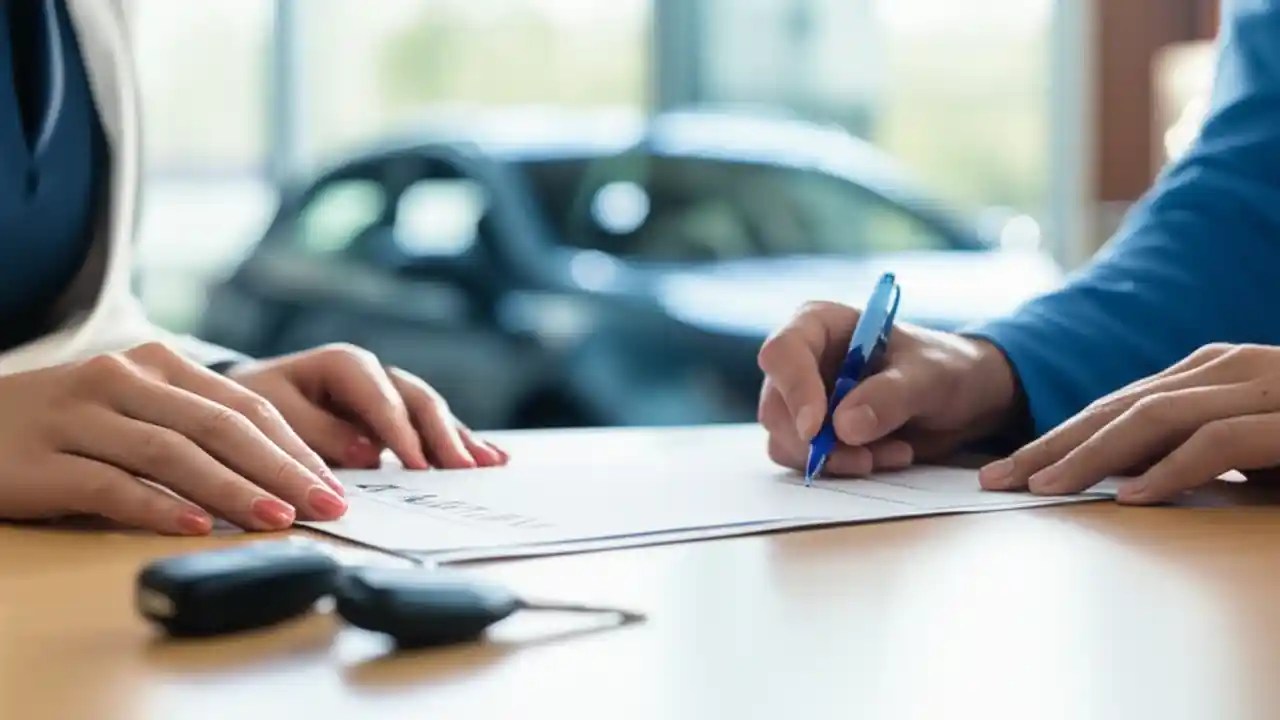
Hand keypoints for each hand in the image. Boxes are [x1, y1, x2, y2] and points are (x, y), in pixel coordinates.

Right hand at [0, 342, 347, 534]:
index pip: (244, 405)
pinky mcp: (42, 460)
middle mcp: (122, 380)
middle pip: (220, 426)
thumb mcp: (134, 407)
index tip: (336, 485)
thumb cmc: (65, 424)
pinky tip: (195, 529)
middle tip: (328, 506)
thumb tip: (280, 475)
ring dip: (234, 491)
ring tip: (279, 520)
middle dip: (282, 469)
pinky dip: (158, 507)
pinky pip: (111, 484)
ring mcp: (80, 416)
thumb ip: (195, 426)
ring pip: (174, 454)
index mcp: (156, 363)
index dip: (295, 447)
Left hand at [227, 344, 506, 470]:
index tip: (418, 466)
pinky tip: (493, 458)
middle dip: (443, 437)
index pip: (381, 400)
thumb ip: (317, 431)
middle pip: (418, 402)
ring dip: (461, 440)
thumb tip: (369, 452)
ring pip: (434, 414)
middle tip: (464, 469)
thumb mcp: (272, 412)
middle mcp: (376, 374)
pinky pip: (434, 429)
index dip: (402, 433)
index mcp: (345, 365)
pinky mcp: (399, 418)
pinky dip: (462, 443)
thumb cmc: (255, 404)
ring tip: (490, 465)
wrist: (248, 401)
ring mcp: (392, 395)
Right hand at [758, 302, 1020, 474]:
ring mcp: (805, 401)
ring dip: (834, 459)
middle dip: (815, 442)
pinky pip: (807, 462)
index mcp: (819, 326)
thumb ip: (889, 396)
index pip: (782, 353)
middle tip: (865, 458)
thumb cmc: (945, 368)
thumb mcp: (929, 376)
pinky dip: (843, 468)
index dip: (793, 390)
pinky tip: (886, 457)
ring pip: (786, 441)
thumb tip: (843, 427)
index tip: (816, 430)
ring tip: (891, 454)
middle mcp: (803, 362)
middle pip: (776, 407)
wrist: (964, 398)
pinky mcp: (816, 435)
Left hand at [979, 343, 1279, 503]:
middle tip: (996, 479)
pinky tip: (1131, 496)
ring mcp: (1262, 388)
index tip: (1006, 470)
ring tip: (1042, 488)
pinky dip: (1171, 469)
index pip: (1115, 406)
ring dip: (1091, 455)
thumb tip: (1125, 480)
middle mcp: (1227, 369)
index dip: (1055, 438)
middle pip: (1118, 408)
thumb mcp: (1250, 445)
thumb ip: (1190, 449)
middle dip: (1050, 445)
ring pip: (1155, 417)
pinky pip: (1220, 442)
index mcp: (1209, 372)